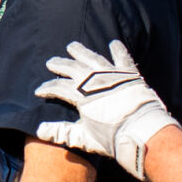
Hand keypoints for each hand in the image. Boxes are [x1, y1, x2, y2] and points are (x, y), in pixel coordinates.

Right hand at [34, 40, 178, 180]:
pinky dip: (118, 50)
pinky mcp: (129, 74)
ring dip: (81, 52)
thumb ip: (62, 132)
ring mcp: (112, 74)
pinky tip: (114, 43)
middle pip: (73, 68)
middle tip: (51, 62)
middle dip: (60, 65)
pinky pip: (122, 58)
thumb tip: (40, 130)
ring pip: (93, 58)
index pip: (59, 88)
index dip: (48, 89)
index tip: (39, 90)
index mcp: (82, 96)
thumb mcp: (84, 138)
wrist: (142, 131)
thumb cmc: (113, 138)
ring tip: (72, 46)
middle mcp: (95, 80)